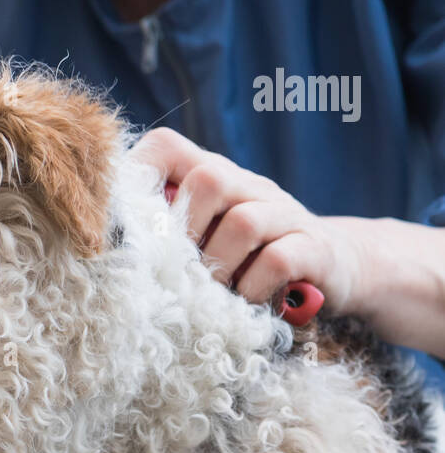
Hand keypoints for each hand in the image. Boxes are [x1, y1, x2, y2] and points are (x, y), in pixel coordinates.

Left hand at [132, 128, 363, 316]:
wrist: (339, 268)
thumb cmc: (254, 261)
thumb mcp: (212, 241)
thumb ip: (172, 237)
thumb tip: (112, 255)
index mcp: (215, 178)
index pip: (166, 147)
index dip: (137, 174)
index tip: (123, 226)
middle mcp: (250, 186)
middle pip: (208, 179)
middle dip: (186, 234)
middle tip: (182, 275)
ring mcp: (285, 214)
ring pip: (242, 222)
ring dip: (220, 268)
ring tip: (216, 296)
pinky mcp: (314, 248)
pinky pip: (277, 260)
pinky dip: (254, 288)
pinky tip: (246, 304)